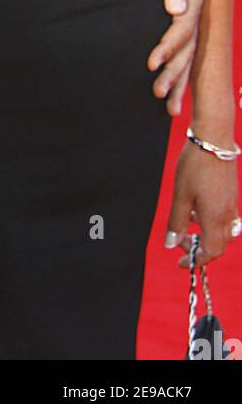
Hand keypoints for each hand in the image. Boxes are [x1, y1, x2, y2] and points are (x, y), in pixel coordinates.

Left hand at [148, 0, 203, 114]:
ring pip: (188, 58)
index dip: (168, 48)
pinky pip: (184, 56)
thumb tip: (176, 9)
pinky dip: (179, 77)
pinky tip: (172, 99)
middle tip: (157, 93)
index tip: (150, 63)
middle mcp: (195, 13)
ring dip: (178, 82)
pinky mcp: (182, 26)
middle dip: (174, 74)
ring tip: (167, 107)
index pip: (182, 30)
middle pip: (188, 50)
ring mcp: (190, 21)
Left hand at [165, 143, 238, 266]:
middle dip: (200, 250)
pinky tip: (197, 207)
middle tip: (182, 242)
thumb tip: (170, 245)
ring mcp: (232, 205)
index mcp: (214, 219)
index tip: (181, 262)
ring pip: (224, 234)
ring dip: (207, 236)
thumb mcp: (180, 195)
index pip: (209, 252)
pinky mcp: (232, 195)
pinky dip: (212, 223)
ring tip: (188, 221)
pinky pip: (226, 219)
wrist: (213, 140)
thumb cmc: (195, 166)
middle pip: (218, 246)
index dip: (195, 261)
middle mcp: (227, 215)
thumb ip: (177, 221)